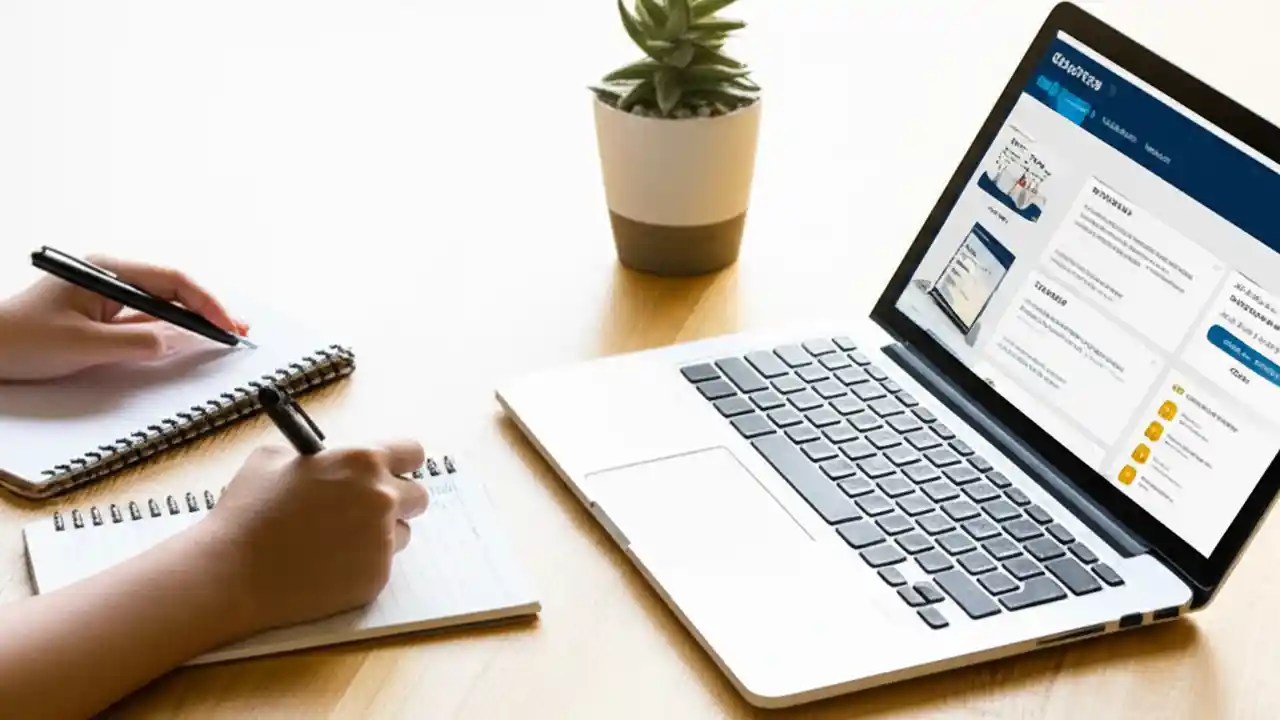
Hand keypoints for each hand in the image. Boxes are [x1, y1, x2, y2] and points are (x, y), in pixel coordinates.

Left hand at [0, 255, 247, 380]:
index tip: (228, 326)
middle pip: (173, 288)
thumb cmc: (20, 340)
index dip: (207, 302)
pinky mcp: (102, 313)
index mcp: (106, 270)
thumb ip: (138, 342)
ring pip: (163, 302)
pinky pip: (147, 316)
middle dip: (209, 308)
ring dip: (194, 318)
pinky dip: (173, 327)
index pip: (172, 280)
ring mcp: (106, 294)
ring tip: (225, 332)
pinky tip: (192, 336)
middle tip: (239, 329)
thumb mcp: (84, 346)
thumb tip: (179, 340)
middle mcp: (110, 276)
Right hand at [201, 440, 427, 632]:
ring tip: (333, 541)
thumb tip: (334, 460)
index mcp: (363, 461)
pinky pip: (380, 564)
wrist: (231, 571)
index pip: (413, 453)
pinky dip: (360, 565)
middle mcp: (382, 498)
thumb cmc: (247, 510)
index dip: (401, 463)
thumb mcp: (274, 458)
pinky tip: (325, 565)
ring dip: (379, 535)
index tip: (392, 471)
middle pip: (417, 496)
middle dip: (397, 501)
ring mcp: (382, 541)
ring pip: (401, 534)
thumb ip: (320, 456)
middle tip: (365, 510)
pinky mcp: (376, 577)